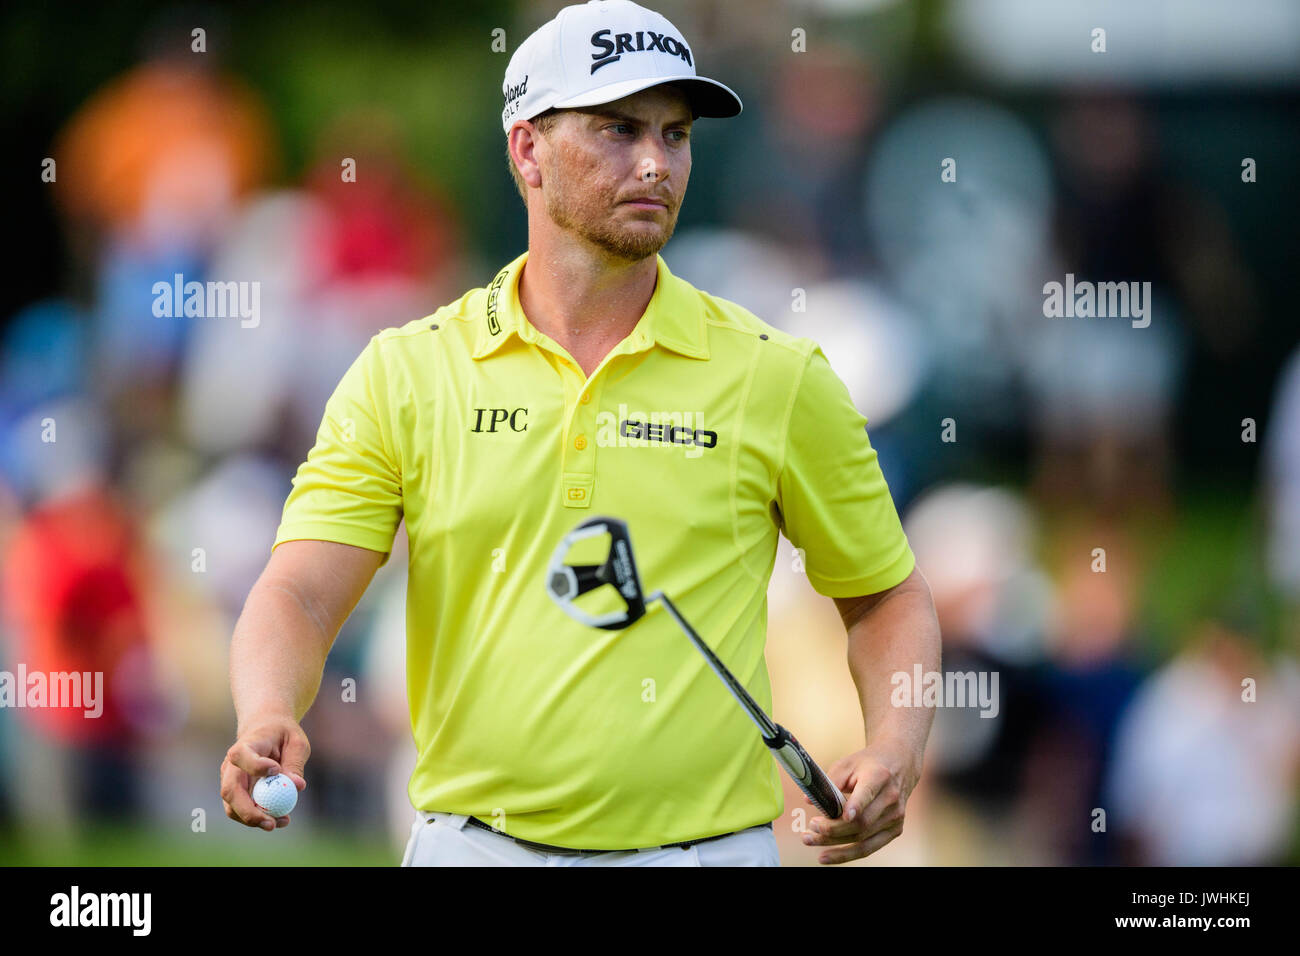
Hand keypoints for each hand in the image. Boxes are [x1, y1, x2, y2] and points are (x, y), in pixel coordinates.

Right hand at [220, 714, 308, 830]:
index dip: (256, 766)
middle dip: (249, 811)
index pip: (241, 757)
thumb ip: (295, 763)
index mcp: (244, 746)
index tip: (276, 770)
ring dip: (254, 819)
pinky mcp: (235, 794)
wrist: (265, 730)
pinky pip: (242, 811)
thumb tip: (297, 786)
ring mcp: (229, 781)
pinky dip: (258, 818)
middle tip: (271, 823)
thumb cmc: (282, 735)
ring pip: (232, 807)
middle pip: (230, 791)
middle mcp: (231, 765)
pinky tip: (279, 818)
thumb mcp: (296, 742)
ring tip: (282, 821)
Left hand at [801, 743, 919, 863]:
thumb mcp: (848, 763)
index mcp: (878, 776)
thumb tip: (808, 800)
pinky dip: (847, 854)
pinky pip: (869, 848)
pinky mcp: (895, 830)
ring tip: (810, 841)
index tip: (845, 816)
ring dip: (834, 845)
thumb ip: (829, 781)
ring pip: (863, 838)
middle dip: (833, 830)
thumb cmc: (868, 764)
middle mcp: (891, 798)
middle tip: (809, 830)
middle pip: (862, 822)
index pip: (868, 794)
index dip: (857, 806)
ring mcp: (895, 817)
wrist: (899, 764)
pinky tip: (828, 855)